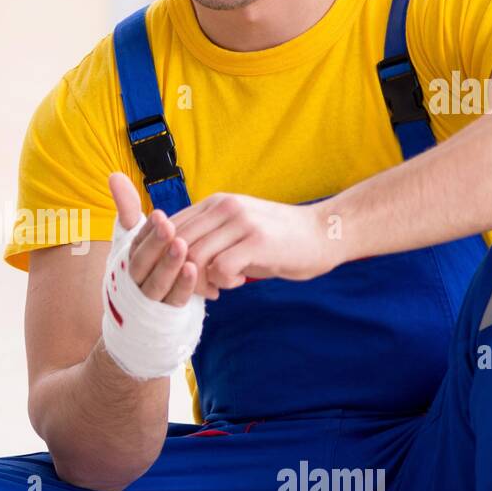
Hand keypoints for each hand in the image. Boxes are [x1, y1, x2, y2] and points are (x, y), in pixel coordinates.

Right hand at [107, 172, 200, 305]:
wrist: (141, 319)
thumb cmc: (143, 269)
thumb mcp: (134, 240)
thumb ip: (127, 209)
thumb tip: (114, 175)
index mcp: (127, 260)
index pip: (135, 243)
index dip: (147, 230)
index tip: (160, 215)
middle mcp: (134, 280)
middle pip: (141, 263)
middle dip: (154, 244)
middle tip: (168, 226)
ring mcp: (148, 300)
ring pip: (156, 282)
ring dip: (168, 265)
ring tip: (182, 246)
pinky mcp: (165, 314)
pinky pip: (174, 300)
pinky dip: (183, 286)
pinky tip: (194, 270)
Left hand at [167, 193, 340, 295]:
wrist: (323, 233)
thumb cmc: (276, 239)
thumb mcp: (236, 228)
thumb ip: (208, 236)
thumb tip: (172, 258)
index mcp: (215, 203)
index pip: (168, 228)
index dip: (169, 257)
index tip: (187, 274)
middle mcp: (224, 207)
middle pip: (176, 244)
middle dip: (183, 273)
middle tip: (204, 287)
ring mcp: (241, 222)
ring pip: (194, 256)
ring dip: (202, 281)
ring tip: (221, 286)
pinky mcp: (257, 241)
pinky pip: (219, 268)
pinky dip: (223, 282)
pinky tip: (239, 282)